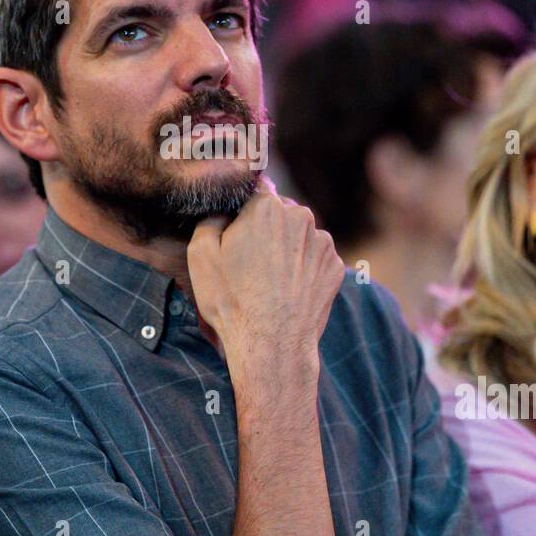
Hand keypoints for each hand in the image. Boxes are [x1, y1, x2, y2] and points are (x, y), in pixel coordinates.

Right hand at [187, 187, 344, 400]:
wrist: (271, 345)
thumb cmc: (231, 300)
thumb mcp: (200, 254)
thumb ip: (210, 218)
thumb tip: (221, 211)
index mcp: (266, 206)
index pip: (254, 189)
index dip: (242, 208)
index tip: (235, 227)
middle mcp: (301, 217)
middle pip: (279, 212)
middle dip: (265, 229)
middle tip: (248, 261)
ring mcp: (323, 243)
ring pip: (299, 235)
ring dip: (286, 248)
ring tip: (268, 280)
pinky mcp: (336, 267)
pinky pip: (315, 258)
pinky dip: (303, 269)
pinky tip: (287, 290)